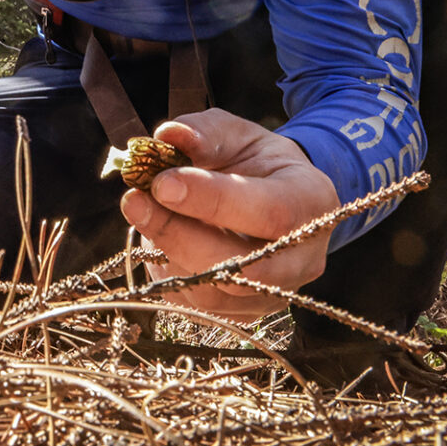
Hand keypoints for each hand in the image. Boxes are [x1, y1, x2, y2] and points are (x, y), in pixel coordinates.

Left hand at [119, 108, 338, 321]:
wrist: (263, 197)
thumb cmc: (251, 161)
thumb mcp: (234, 134)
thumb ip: (204, 132)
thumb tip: (170, 136)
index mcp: (311, 201)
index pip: (269, 212)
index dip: (213, 200)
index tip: (163, 182)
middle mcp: (303, 256)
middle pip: (244, 264)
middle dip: (181, 234)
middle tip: (135, 201)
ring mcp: (274, 292)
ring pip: (215, 290)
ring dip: (166, 253)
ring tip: (139, 211)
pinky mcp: (242, 312)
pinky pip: (197, 302)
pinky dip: (168, 271)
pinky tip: (154, 237)